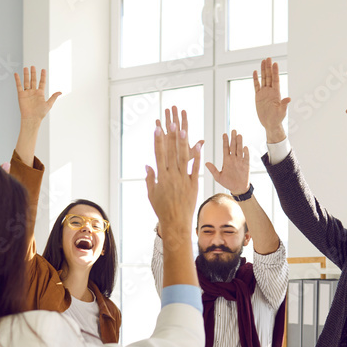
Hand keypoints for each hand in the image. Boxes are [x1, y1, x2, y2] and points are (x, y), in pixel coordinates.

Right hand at [15, 66, 60, 124]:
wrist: (31, 118)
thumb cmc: (40, 113)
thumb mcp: (49, 104)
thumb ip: (53, 97)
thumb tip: (60, 92)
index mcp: (40, 94)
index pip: (42, 82)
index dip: (42, 76)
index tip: (43, 69)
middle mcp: (33, 92)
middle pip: (33, 80)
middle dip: (33, 73)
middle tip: (33, 66)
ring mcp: (27, 93)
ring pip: (26, 81)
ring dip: (26, 75)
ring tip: (26, 68)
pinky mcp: (21, 95)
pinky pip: (19, 86)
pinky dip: (17, 80)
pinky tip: (16, 74)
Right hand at [145, 109, 201, 238]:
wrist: (176, 222)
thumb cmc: (162, 209)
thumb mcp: (152, 194)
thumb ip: (150, 179)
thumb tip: (147, 165)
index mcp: (161, 177)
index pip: (158, 155)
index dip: (158, 141)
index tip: (157, 129)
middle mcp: (172, 176)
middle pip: (171, 153)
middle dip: (170, 137)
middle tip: (171, 124)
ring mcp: (183, 179)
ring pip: (183, 158)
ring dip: (183, 143)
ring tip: (183, 129)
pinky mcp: (193, 184)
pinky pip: (195, 168)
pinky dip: (197, 157)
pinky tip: (199, 146)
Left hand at [205, 130, 250, 196]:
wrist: (238, 189)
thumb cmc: (227, 183)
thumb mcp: (218, 177)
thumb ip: (213, 170)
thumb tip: (206, 163)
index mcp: (226, 160)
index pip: (225, 148)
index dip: (225, 141)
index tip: (224, 134)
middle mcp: (233, 159)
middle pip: (233, 147)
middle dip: (233, 139)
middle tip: (233, 130)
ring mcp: (240, 161)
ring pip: (240, 150)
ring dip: (239, 143)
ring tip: (239, 135)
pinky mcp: (246, 165)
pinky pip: (246, 158)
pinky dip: (246, 153)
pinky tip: (245, 147)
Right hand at [253, 58, 289, 143]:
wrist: (270, 124)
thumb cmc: (277, 119)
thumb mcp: (282, 112)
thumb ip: (284, 104)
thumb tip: (289, 98)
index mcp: (276, 93)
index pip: (275, 80)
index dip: (275, 72)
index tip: (275, 63)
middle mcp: (270, 91)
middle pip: (269, 77)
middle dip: (269, 67)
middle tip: (268, 58)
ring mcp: (264, 93)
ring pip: (263, 79)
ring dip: (263, 70)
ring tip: (263, 61)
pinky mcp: (258, 96)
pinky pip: (256, 86)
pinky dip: (256, 79)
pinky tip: (255, 72)